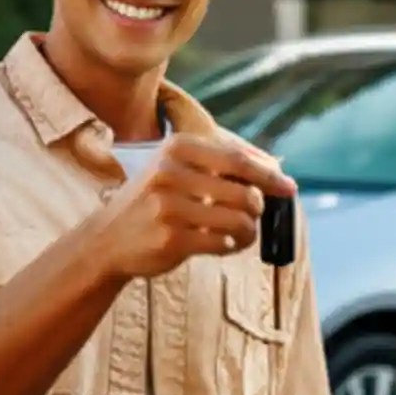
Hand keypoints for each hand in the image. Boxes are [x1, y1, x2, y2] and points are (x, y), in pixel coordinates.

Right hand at [91, 132, 296, 278]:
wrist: (106, 240)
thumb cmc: (153, 202)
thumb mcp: (176, 169)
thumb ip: (219, 164)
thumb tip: (275, 167)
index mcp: (177, 148)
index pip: (239, 159)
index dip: (270, 175)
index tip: (289, 187)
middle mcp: (171, 173)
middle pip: (245, 192)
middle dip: (258, 208)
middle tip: (253, 216)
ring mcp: (169, 206)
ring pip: (239, 220)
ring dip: (248, 232)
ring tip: (240, 234)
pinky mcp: (171, 238)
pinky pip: (223, 243)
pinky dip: (231, 246)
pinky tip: (222, 244)